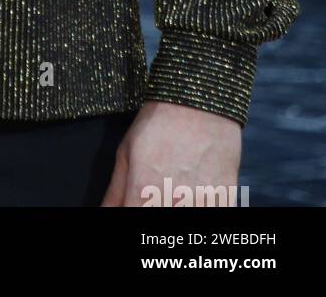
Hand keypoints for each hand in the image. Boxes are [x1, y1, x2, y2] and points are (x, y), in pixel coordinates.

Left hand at [100, 100, 242, 206]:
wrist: (199, 102)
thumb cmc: (159, 123)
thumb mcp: (126, 152)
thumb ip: (114, 192)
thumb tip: (105, 212)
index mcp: (142, 193)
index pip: (130, 220)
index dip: (130, 213)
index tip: (132, 205)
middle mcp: (172, 204)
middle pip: (158, 228)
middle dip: (150, 209)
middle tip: (152, 195)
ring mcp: (201, 204)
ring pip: (184, 220)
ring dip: (175, 207)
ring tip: (173, 191)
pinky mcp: (225, 200)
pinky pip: (211, 217)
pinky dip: (199, 207)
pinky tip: (193, 195)